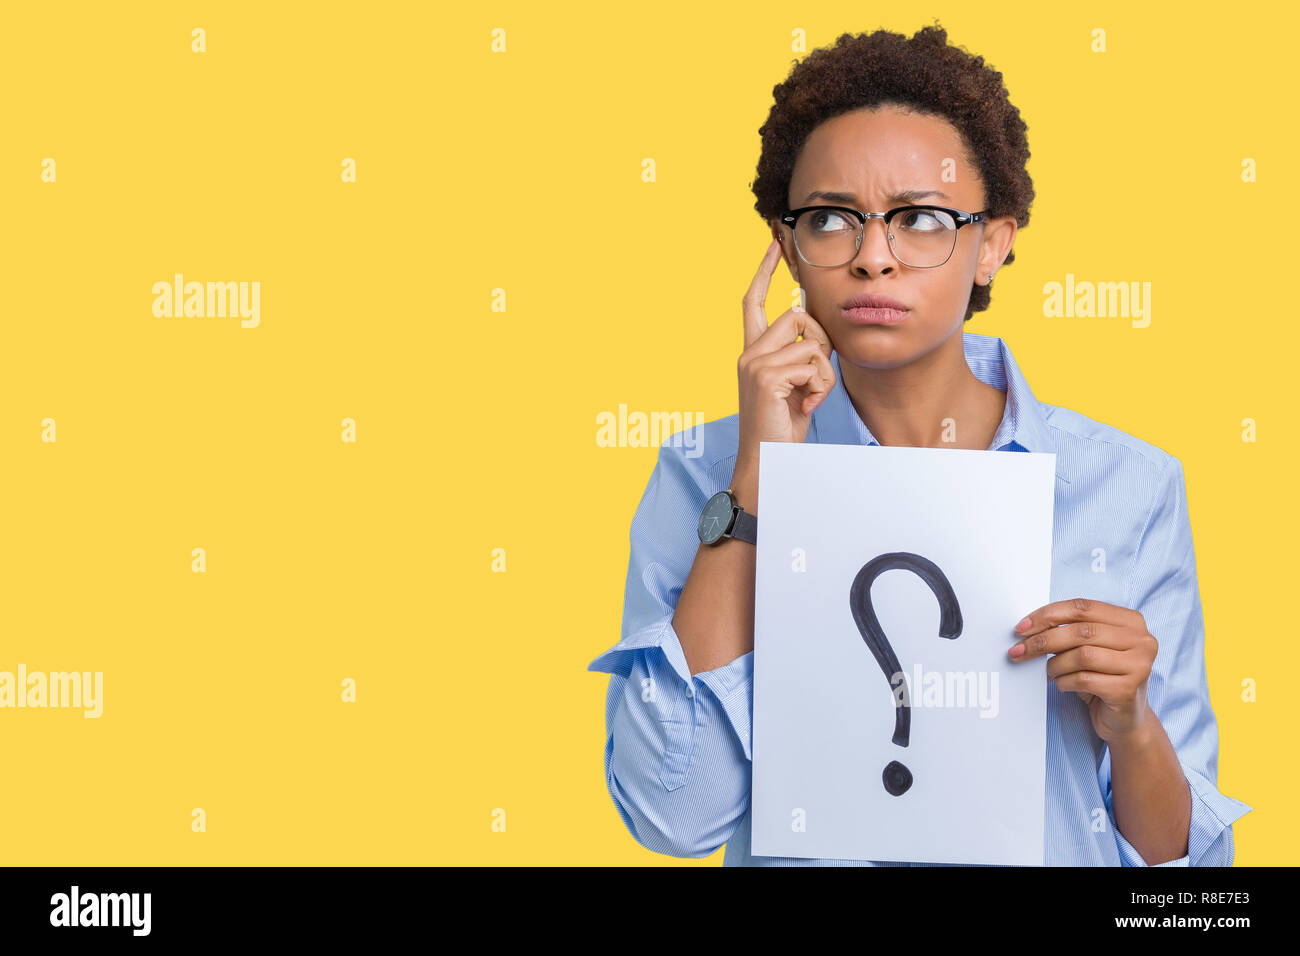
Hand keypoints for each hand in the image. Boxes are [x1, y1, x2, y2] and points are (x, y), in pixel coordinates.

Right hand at [734, 237, 835, 478]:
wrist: (767, 461)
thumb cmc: (783, 428)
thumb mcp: (795, 386)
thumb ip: (800, 358)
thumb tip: (817, 334)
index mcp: (752, 352)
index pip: (752, 302)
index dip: (763, 272)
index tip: (773, 245)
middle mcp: (748, 353)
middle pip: (797, 315)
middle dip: (822, 343)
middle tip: (817, 378)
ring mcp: (754, 363)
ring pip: (811, 343)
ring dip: (824, 374)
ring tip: (810, 399)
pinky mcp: (766, 376)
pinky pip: (812, 365)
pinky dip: (819, 389)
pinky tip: (805, 407)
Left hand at [1008, 598, 1157, 743]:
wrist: (1126, 720)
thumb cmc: (1103, 678)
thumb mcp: (1091, 648)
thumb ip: (1070, 631)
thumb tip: (1028, 627)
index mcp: (1131, 621)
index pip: (1083, 607)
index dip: (1048, 614)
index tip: (1021, 627)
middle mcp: (1142, 640)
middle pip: (1081, 631)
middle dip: (1043, 641)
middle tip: (1018, 650)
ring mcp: (1139, 666)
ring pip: (1082, 655)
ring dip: (1055, 665)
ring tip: (1048, 672)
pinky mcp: (1128, 690)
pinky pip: (1084, 680)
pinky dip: (1064, 682)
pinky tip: (1062, 685)